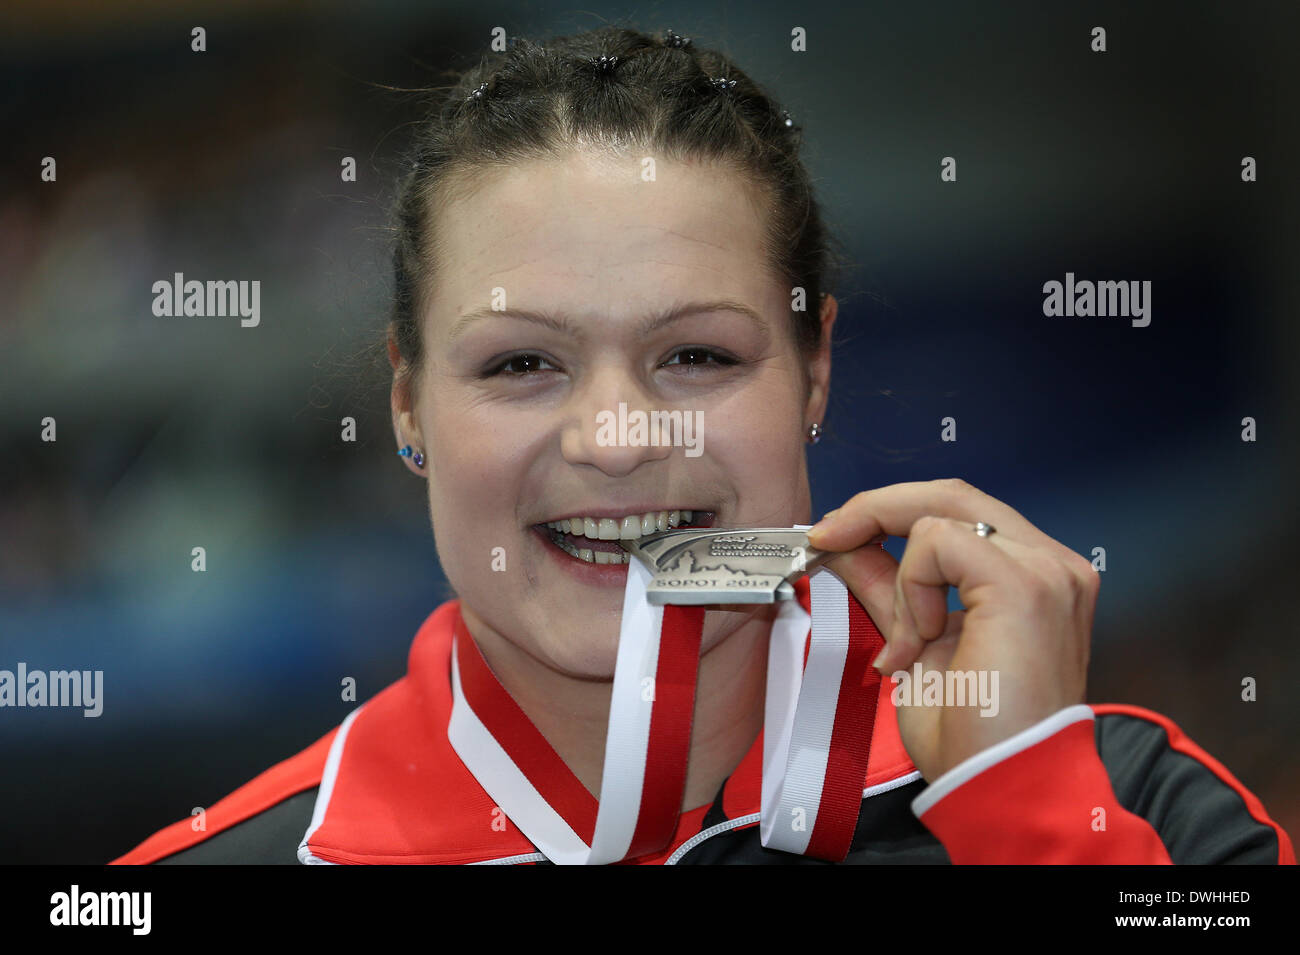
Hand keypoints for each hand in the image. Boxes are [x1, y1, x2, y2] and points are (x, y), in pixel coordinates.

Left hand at [805, 479, 1097, 783]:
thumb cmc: (973, 737)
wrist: (1005, 787)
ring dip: (901, 577)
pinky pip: (937, 543)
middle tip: (827, 538)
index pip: (959, 512)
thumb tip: (845, 547)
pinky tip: (921, 640)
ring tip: (908, 643)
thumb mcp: (915, 644)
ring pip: (938, 514)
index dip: (891, 512)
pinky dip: (912, 587)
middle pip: (951, 494)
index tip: (836, 535)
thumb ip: (889, 589)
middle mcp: (1051, 564)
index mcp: (1035, 577)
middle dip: (876, 509)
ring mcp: (1045, 570)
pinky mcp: (1023, 584)